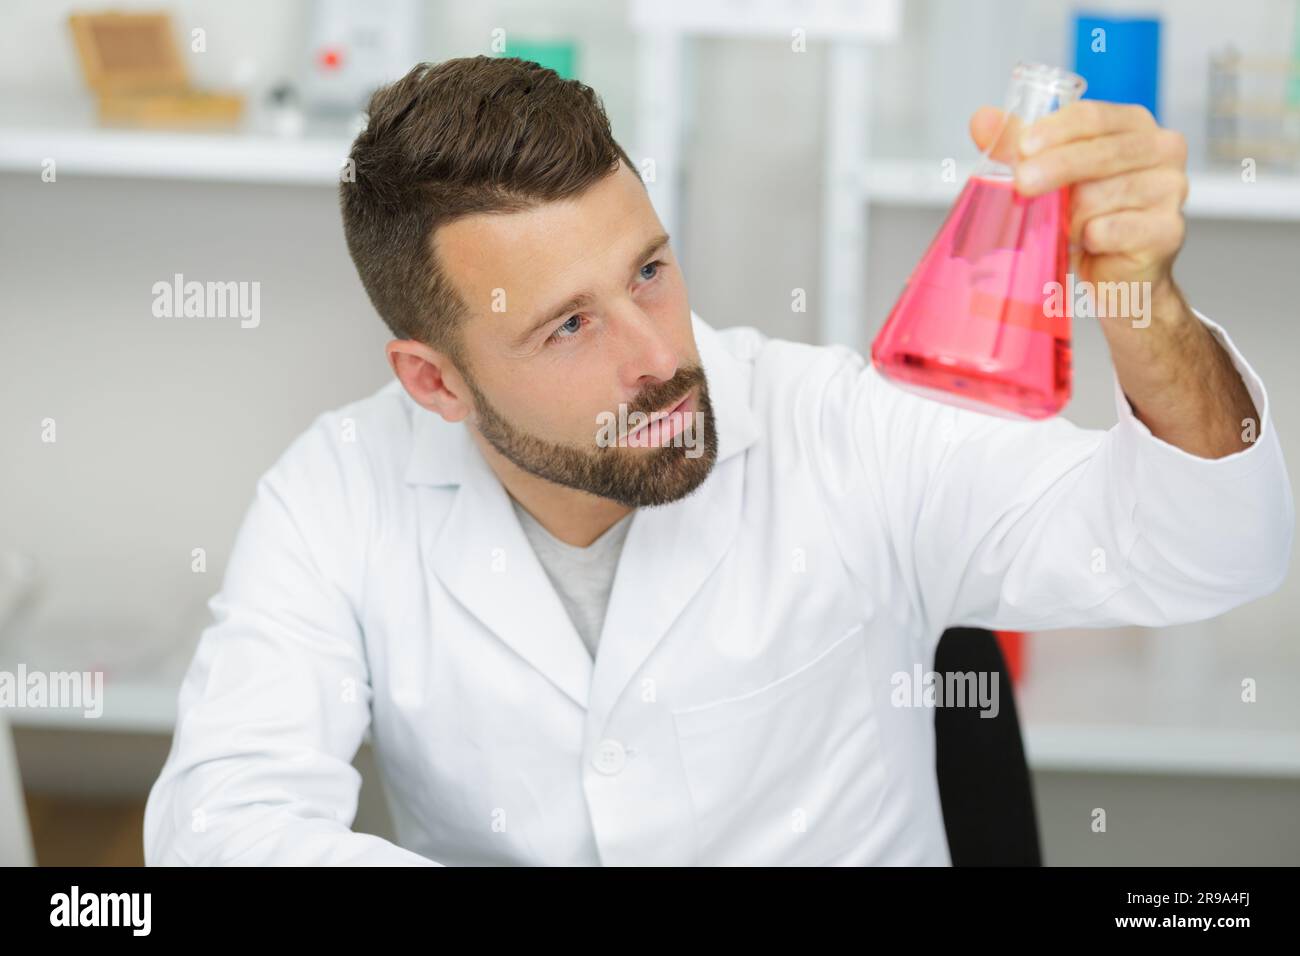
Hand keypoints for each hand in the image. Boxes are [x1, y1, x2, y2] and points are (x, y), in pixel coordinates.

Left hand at [969, 101, 1188, 298]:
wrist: (1119, 272)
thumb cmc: (1088, 216)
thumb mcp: (1051, 175)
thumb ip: (1019, 145)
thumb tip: (982, 119)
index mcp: (1134, 125)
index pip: (1093, 116)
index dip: (1055, 130)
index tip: (1023, 148)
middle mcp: (1162, 149)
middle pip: (1101, 152)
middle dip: (1056, 168)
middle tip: (1023, 183)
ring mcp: (1171, 189)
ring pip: (1102, 195)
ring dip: (1071, 216)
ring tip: (1068, 227)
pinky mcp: (1168, 229)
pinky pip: (1111, 230)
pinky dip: (1090, 239)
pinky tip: (1089, 243)